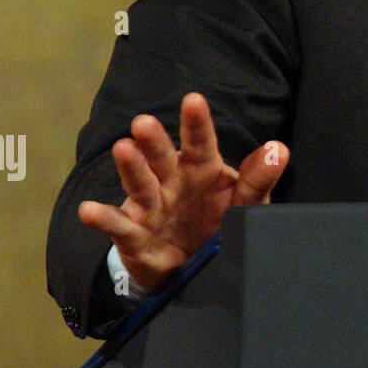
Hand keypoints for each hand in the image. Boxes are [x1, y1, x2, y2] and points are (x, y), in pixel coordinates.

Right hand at [78, 92, 288, 291]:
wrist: (197, 267)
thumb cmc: (222, 223)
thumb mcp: (247, 203)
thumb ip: (259, 178)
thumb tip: (279, 149)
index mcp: (201, 168)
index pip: (200, 141)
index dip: (196, 122)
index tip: (193, 100)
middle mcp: (172, 180)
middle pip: (162, 156)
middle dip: (154, 140)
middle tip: (144, 123)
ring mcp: (151, 205)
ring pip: (139, 183)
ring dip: (130, 166)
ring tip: (123, 149)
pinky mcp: (135, 235)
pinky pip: (118, 226)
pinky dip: (103, 219)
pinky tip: (88, 210)